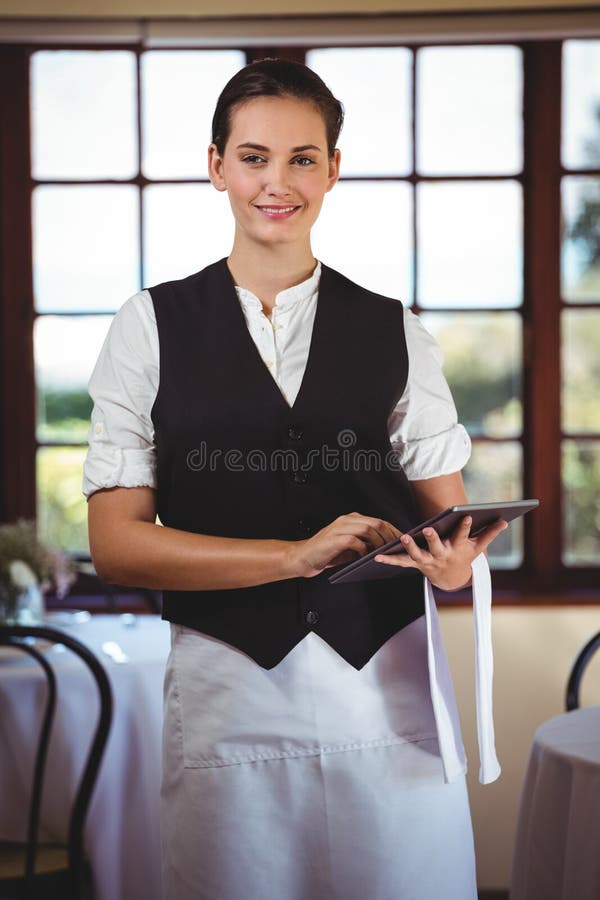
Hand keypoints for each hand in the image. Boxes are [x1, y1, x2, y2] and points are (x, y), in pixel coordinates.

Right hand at [285, 512, 401, 578]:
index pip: (378, 521)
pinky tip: (365, 556)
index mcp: (352, 520)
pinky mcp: (334, 538)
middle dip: (390, 536)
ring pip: (368, 529)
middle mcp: (347, 520)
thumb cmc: (326, 553)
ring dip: (379, 542)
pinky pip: (355, 540)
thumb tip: (385, 548)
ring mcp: (340, 528)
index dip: (393, 530)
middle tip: (397, 548)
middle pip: (376, 523)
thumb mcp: (350, 547)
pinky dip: (363, 548)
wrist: (303, 557)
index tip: (403, 540)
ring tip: (384, 552)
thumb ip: (365, 544)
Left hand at [372, 515, 507, 590]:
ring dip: (410, 546)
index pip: (462, 536)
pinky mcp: (415, 564)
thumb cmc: (464, 557)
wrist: (452, 580)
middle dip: (433, 538)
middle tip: (428, 529)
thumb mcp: (477, 548)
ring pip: (417, 554)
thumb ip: (489, 533)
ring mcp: (427, 561)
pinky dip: (389, 560)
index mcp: (457, 549)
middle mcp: (441, 556)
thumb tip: (504, 521)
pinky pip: (401, 563)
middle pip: (437, 546)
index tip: (467, 515)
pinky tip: (376, 557)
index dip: (464, 526)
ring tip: (404, 537)